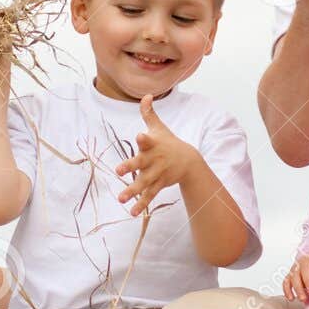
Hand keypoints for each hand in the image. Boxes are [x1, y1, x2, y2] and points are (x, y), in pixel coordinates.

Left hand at [114, 95, 202, 216]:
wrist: (189, 161)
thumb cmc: (169, 142)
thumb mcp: (159, 128)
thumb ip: (149, 113)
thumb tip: (146, 95)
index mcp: (152, 144)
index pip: (147, 140)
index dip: (143, 139)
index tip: (139, 137)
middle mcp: (154, 159)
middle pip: (141, 163)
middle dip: (130, 167)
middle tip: (119, 171)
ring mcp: (157, 173)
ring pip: (143, 183)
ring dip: (132, 191)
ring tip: (120, 199)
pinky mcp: (159, 185)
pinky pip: (149, 196)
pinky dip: (141, 204)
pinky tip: (132, 213)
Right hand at [283, 252, 308, 301]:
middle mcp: (306, 260)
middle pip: (304, 269)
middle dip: (308, 281)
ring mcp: (296, 268)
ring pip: (294, 276)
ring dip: (298, 288)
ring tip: (303, 299)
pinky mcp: (290, 275)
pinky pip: (286, 282)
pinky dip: (287, 290)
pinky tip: (291, 298)